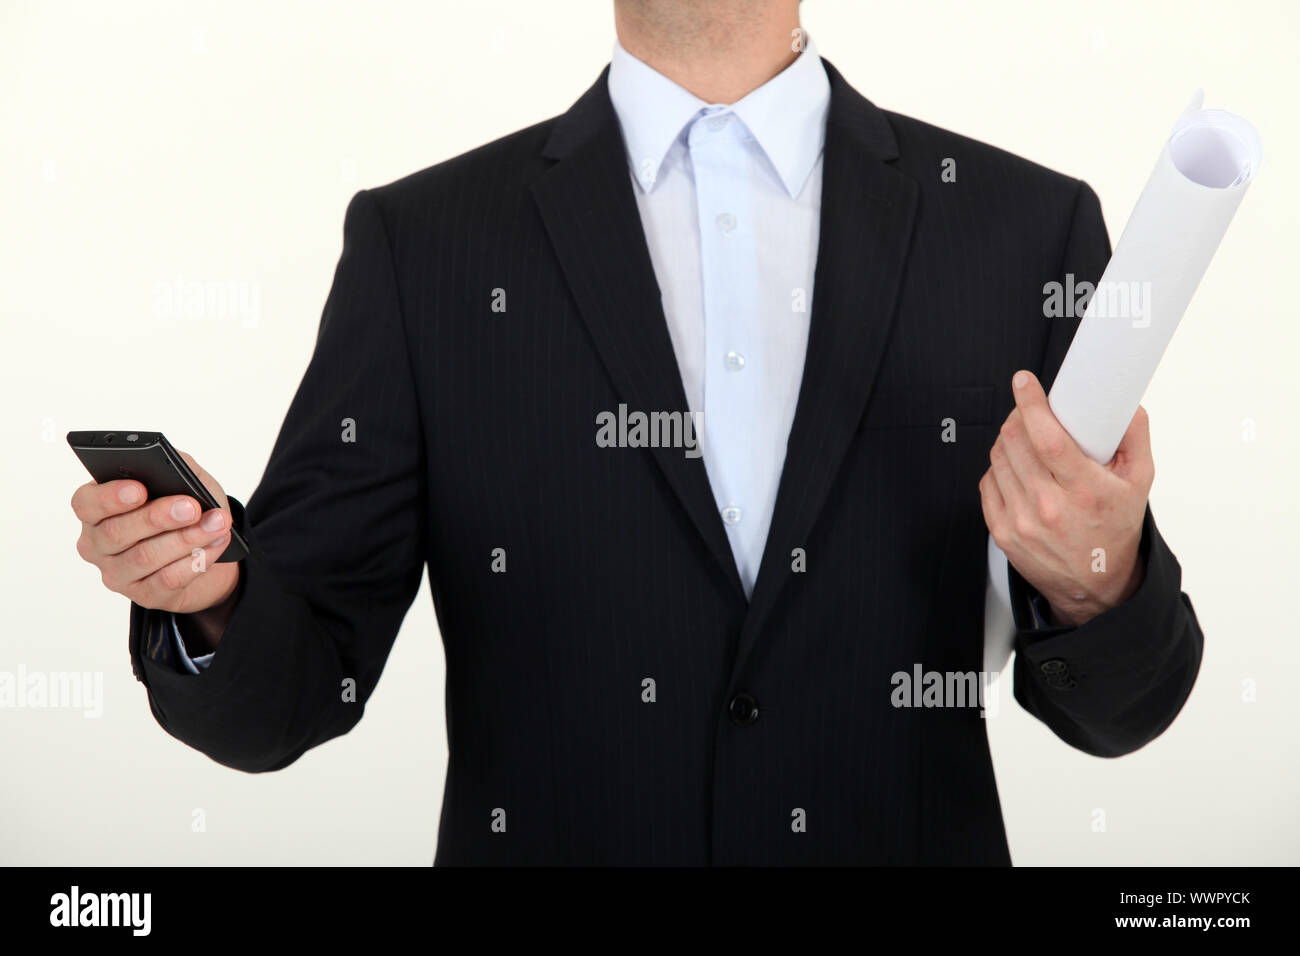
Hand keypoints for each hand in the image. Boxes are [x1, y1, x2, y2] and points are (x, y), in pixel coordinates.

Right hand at [72, 451, 240, 623]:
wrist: (203, 547)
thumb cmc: (183, 507)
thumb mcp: (180, 478)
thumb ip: (173, 466)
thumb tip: (174, 466)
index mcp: (95, 510)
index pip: (86, 503)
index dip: (109, 497)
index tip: (139, 489)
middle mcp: (97, 544)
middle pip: (116, 532)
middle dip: (158, 517)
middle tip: (191, 506)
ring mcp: (117, 573)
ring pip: (145, 557)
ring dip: (187, 538)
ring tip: (217, 523)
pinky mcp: (143, 595)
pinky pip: (168, 580)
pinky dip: (197, 560)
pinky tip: (216, 543)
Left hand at [979, 371, 1152, 626]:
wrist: (1096, 586)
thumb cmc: (1115, 530)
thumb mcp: (1140, 482)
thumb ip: (1134, 436)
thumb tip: (1123, 402)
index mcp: (1085, 490)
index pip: (1047, 437)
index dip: (1030, 403)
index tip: (1024, 382)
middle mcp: (1049, 507)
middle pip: (1015, 441)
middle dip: (1019, 416)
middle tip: (1030, 411)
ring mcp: (1021, 521)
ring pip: (998, 458)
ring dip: (1008, 440)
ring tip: (1026, 440)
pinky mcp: (1002, 532)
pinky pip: (988, 482)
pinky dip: (999, 467)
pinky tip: (1017, 469)